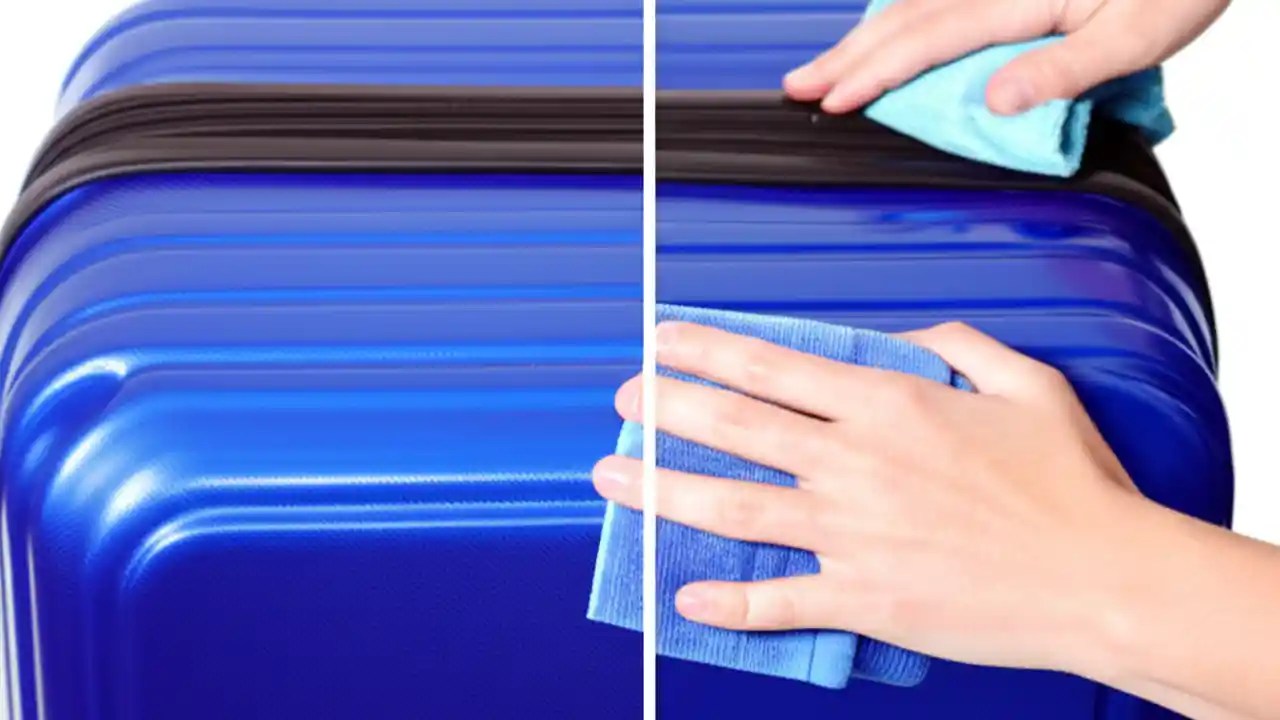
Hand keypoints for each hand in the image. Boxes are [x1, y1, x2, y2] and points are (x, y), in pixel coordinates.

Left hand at [593, 321, 1152, 676]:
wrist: (1102, 579)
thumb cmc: (1071, 484)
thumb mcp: (1026, 382)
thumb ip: (959, 344)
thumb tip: (907, 337)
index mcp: (888, 406)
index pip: (772, 366)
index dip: (706, 348)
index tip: (663, 340)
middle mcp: (855, 464)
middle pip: (734, 427)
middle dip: (665, 408)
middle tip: (624, 401)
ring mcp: (852, 534)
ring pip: (732, 506)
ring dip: (661, 490)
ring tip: (612, 477)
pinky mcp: (863, 598)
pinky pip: (777, 600)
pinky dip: (726, 600)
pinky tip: (683, 594)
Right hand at [783, 0, 1230, 114]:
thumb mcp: (1135, 36)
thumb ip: (1062, 70)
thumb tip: (995, 103)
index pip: (927, 39)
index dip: (874, 71)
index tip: (830, 99)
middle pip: (903, 15)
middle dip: (846, 54)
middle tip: (796, 85)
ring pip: (912, 2)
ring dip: (864, 37)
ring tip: (825, 66)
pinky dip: (898, 17)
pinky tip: (883, 30)